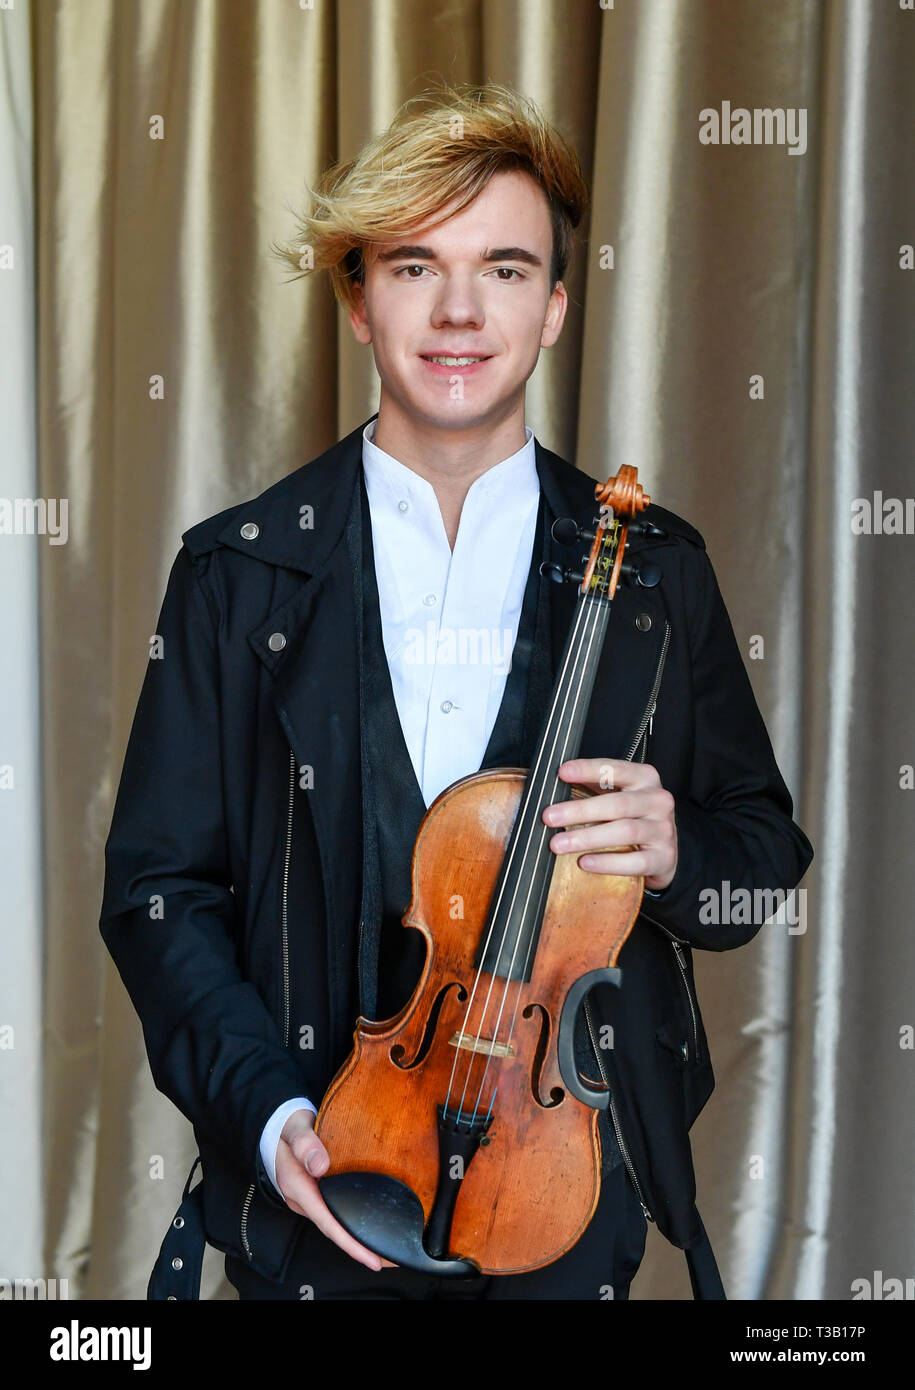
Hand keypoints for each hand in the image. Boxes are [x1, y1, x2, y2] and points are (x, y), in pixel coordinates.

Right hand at [275, 1109, 396, 1270]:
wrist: (274, 1129)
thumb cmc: (288, 1129)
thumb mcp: (296, 1129)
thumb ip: (307, 1145)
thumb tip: (320, 1165)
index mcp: (297, 1186)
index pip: (327, 1221)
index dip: (350, 1243)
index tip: (372, 1259)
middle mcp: (301, 1199)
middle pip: (332, 1230)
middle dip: (358, 1248)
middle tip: (386, 1260)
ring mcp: (306, 1200)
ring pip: (333, 1224)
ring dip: (354, 1239)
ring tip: (381, 1251)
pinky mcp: (312, 1195)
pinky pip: (332, 1214)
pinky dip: (348, 1225)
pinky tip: (363, 1227)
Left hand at [543, 758, 677, 891]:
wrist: (663, 852)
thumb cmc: (633, 817)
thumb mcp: (618, 795)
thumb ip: (593, 787)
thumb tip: (554, 786)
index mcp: (645, 778)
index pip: (615, 769)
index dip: (588, 770)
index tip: (562, 773)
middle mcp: (658, 800)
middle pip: (617, 804)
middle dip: (579, 810)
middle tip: (549, 817)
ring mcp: (663, 830)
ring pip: (625, 831)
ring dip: (588, 837)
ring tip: (559, 844)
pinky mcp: (664, 858)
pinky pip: (635, 861)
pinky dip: (607, 863)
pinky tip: (585, 862)